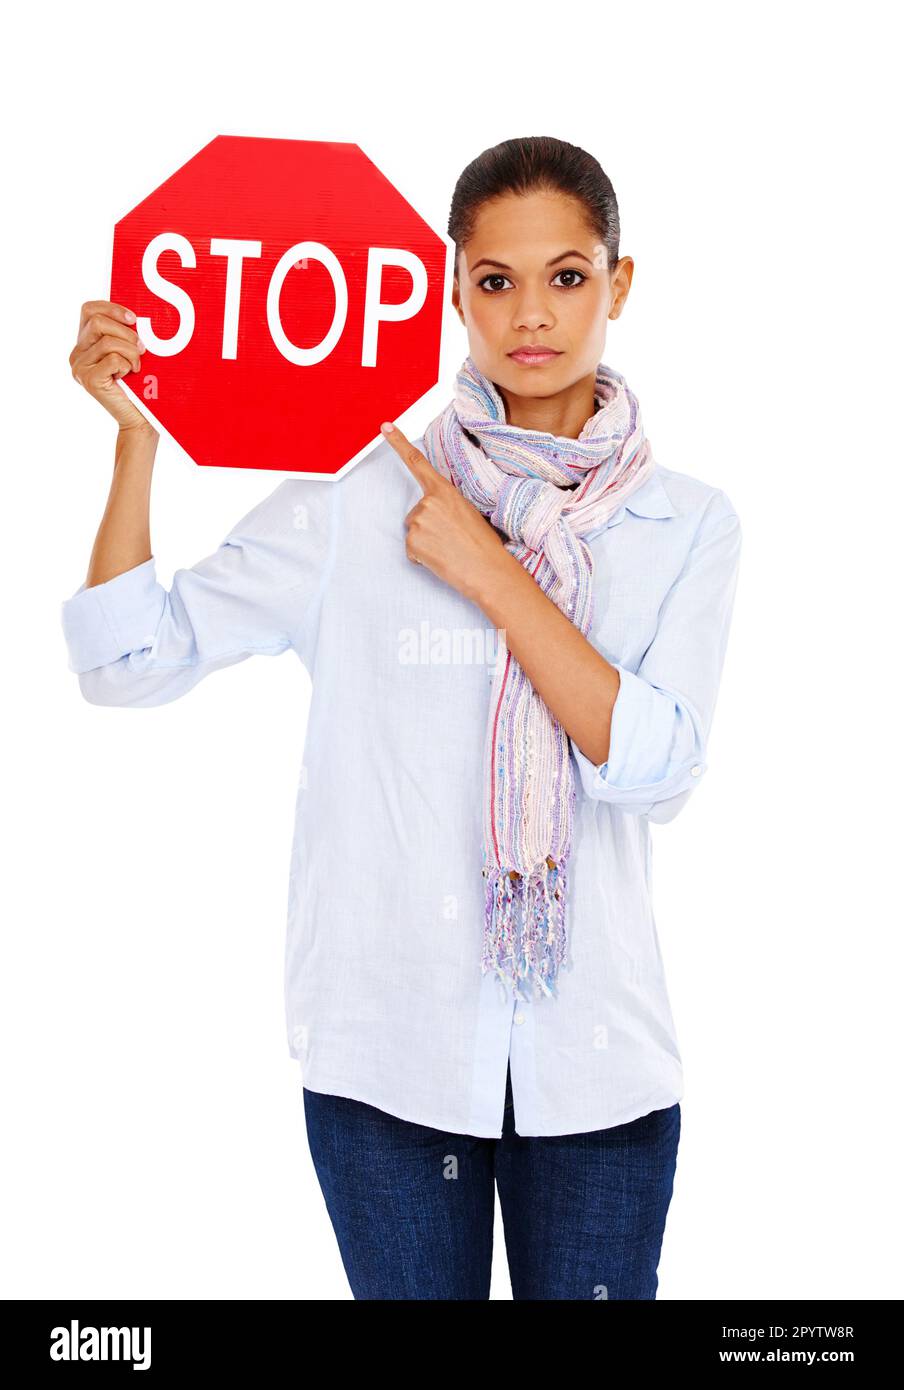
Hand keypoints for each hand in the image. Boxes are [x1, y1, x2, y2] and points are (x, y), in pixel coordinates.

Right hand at [69, 300, 156, 434]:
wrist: (139, 417)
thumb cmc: (138, 384)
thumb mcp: (128, 351)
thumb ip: (122, 333)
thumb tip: (133, 315)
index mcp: (84, 344)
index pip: (88, 310)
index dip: (111, 308)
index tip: (133, 318)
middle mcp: (76, 355)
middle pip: (97, 322)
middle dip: (126, 332)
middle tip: (142, 347)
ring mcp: (80, 368)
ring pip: (107, 341)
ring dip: (131, 352)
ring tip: (137, 366)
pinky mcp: (88, 380)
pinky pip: (113, 359)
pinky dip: (127, 365)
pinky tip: (129, 376)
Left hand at [381, 421, 506, 602]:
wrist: (488, 570)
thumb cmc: (483, 545)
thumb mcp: (468, 513)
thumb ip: (446, 505)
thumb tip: (432, 516)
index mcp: (444, 491)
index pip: (418, 462)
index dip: (399, 443)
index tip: (385, 427)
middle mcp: (428, 502)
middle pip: (415, 513)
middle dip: (428, 527)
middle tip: (451, 539)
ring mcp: (418, 521)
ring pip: (414, 532)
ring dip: (426, 543)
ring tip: (449, 549)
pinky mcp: (412, 542)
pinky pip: (412, 551)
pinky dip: (423, 558)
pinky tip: (441, 559)